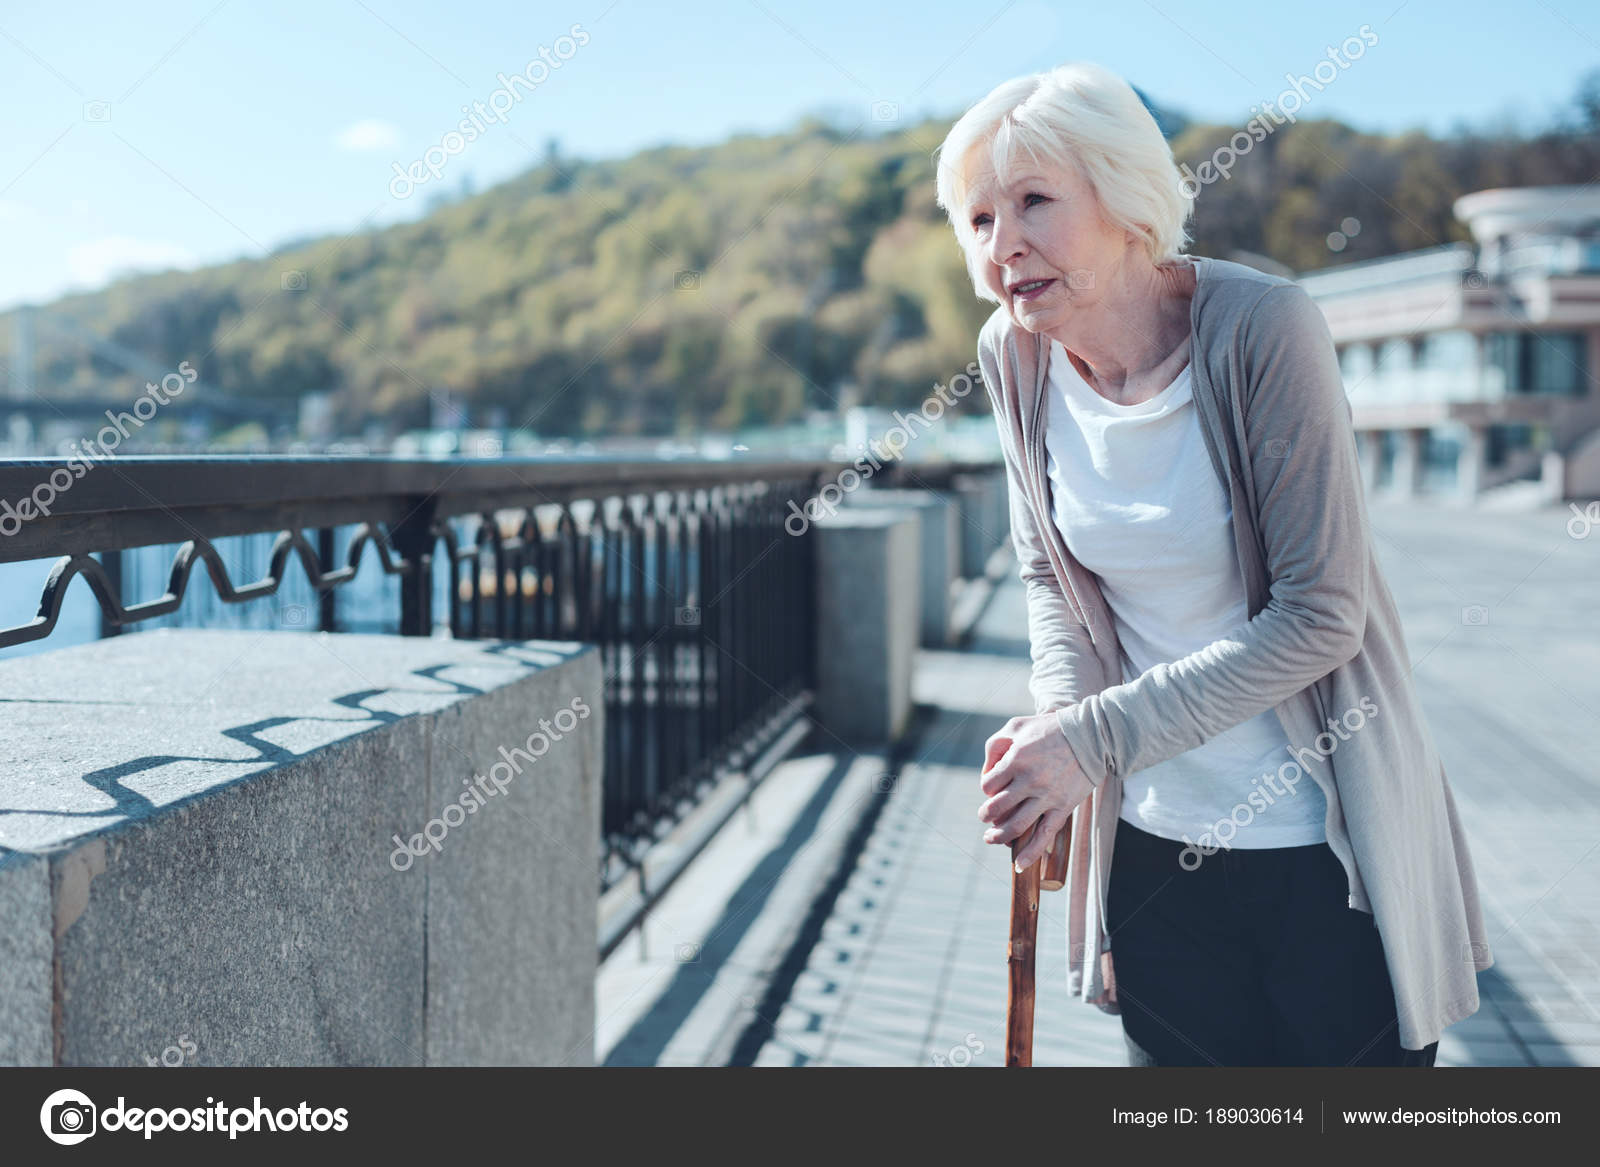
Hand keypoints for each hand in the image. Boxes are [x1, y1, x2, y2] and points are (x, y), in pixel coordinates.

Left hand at [978, 710, 1094, 869]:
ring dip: (999, 836)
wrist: (1091, 736)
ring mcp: (1046, 796)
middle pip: (997, 808)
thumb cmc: (1051, 729)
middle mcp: (1029, 780)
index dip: (986, 789)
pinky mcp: (1063, 807)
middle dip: (987, 815)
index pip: (988, 785)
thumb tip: (987, 771)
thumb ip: (996, 744)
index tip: (991, 788)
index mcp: (1015, 759)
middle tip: (986, 817)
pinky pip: (1044, 836)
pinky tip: (1020, 865)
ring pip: (1016, 826)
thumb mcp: (1018, 725)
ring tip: (991, 838)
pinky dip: (1030, 853)